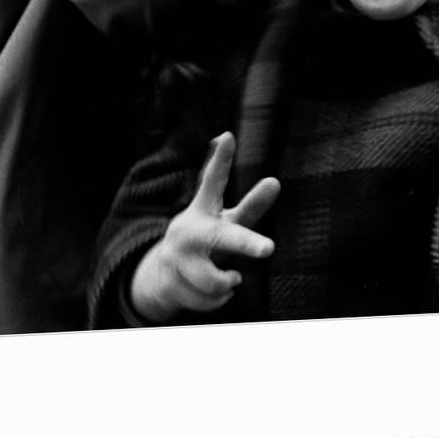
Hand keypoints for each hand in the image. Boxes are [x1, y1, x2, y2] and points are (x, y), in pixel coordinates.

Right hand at [128, 132, 279, 324]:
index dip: (221, 160)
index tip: (229, 136)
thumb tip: (275, 181)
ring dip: (228, 283)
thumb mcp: (227, 223)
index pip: (213, 181)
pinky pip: (210, 300)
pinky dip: (219, 300)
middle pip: (222, 238)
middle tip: (269, 249)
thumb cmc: (206, 240)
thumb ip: (251, 206)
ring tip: (230, 277)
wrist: (163, 274)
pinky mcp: (171, 284)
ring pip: (217, 281)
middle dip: (247, 243)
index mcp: (203, 210)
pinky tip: (214, 292)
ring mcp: (176, 258)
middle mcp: (188, 231)